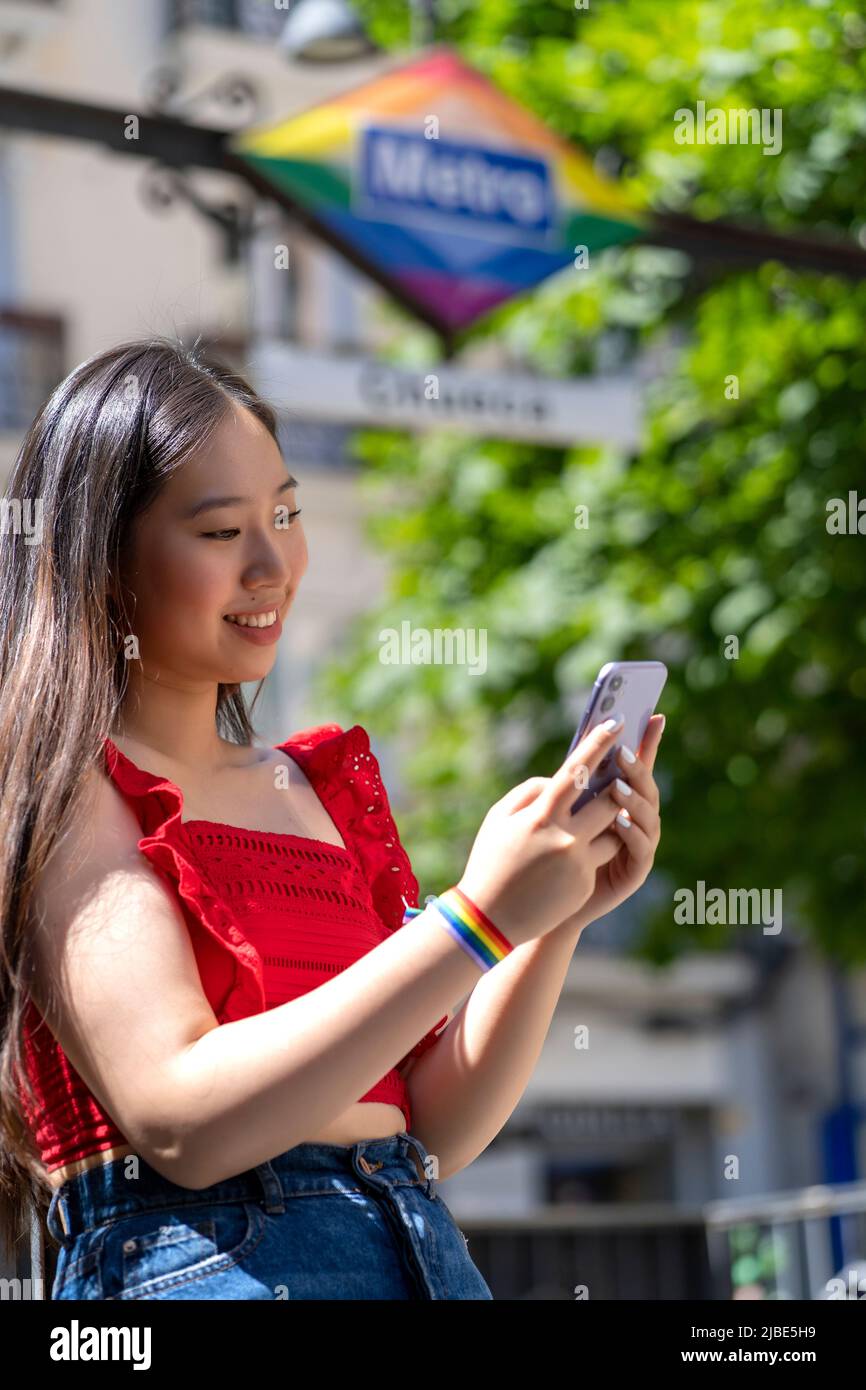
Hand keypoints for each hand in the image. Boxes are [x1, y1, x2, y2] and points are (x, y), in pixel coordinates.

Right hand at [456, 718, 628, 947]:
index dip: (598, 744)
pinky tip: (565, 864)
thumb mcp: (498, 819)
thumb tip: (559, 780)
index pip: (577, 770)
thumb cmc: (490, 862)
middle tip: (618, 776)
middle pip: (608, 800)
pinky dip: (590, 852)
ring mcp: (577, 863)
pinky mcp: (584, 884)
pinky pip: (600, 858)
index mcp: (540, 815)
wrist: (487, 920)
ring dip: (608, 823)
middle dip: (615, 788)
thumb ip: (530, 791)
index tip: (617, 723)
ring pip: (612, 831)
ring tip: (588, 824)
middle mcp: (564, 837)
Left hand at [557, 714, 663, 936]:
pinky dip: (633, 832)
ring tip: (618, 787)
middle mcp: (635, 819)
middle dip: (637, 768)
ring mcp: (639, 845)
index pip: (637, 766)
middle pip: (646, 787)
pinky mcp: (635, 871)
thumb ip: (577, 785)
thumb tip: (580, 748)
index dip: (648, 741)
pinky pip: (641, 847)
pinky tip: (621, 820)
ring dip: (634, 798)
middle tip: (622, 753)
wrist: (548, 904)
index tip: (654, 714)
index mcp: (620, 801)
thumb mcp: (564, 812)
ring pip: (648, 815)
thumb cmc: (553, 855)